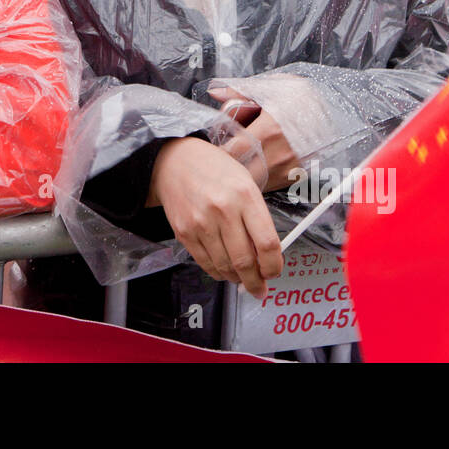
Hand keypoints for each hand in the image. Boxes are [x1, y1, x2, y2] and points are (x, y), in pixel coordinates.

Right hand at [147, 137, 282, 297]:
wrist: (174, 161)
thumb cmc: (214, 170)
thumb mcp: (244, 183)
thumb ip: (256, 217)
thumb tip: (265, 254)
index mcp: (245, 195)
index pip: (267, 243)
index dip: (273, 266)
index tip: (274, 272)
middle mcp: (223, 210)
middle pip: (245, 261)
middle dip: (256, 282)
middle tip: (260, 287)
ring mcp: (201, 223)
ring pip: (225, 267)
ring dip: (236, 278)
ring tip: (241, 278)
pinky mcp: (185, 232)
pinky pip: (205, 263)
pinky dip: (217, 272)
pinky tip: (224, 270)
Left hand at [209, 86, 300, 192]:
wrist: (336, 108)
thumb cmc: (302, 96)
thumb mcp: (271, 87)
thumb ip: (239, 91)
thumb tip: (215, 93)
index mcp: (269, 129)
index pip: (230, 151)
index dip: (216, 150)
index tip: (211, 145)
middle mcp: (279, 153)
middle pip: (239, 171)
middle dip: (226, 166)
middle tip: (220, 155)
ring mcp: (289, 168)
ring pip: (253, 181)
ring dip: (241, 173)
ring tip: (238, 157)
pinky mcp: (296, 175)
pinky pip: (268, 184)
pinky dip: (258, 176)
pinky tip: (255, 162)